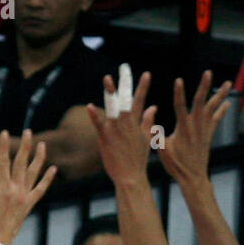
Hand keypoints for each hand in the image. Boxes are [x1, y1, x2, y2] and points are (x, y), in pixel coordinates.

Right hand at [0, 129, 57, 243]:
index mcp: (3, 189)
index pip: (3, 162)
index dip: (3, 146)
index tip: (5, 132)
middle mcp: (17, 191)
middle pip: (22, 163)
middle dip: (25, 146)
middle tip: (28, 131)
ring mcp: (25, 197)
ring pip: (34, 173)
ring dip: (39, 158)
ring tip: (42, 144)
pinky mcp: (29, 204)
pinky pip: (41, 189)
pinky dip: (47, 179)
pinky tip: (53, 169)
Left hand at [85, 68, 155, 185]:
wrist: (130, 176)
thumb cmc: (138, 159)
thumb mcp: (147, 138)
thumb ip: (148, 121)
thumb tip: (153, 107)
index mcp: (136, 122)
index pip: (140, 100)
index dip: (143, 87)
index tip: (146, 73)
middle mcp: (126, 123)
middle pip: (126, 99)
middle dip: (126, 83)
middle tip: (124, 68)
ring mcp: (115, 130)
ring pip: (112, 107)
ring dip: (110, 92)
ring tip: (106, 78)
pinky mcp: (105, 138)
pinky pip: (98, 124)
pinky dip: (94, 115)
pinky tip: (90, 106)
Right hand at [160, 70, 231, 186]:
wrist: (193, 177)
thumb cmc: (176, 165)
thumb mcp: (162, 151)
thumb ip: (156, 135)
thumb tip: (150, 122)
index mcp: (183, 128)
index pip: (180, 106)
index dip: (179, 93)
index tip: (178, 80)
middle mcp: (196, 126)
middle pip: (201, 101)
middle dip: (205, 86)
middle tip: (208, 73)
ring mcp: (204, 129)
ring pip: (213, 107)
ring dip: (220, 94)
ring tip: (228, 82)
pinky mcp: (209, 134)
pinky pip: (217, 119)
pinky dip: (222, 110)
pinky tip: (227, 102)